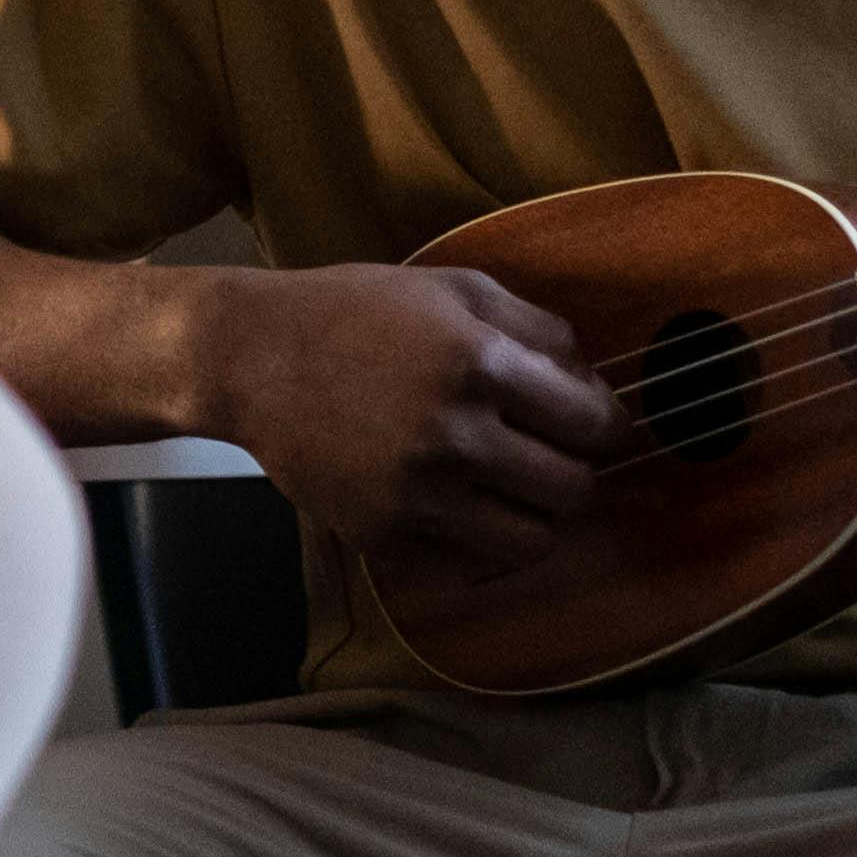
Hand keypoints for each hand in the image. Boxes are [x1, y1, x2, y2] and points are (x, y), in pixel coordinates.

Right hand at [185, 262, 627, 575]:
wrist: (250, 357)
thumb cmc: (354, 311)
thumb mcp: (453, 288)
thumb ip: (538, 327)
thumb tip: (594, 382)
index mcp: (482, 364)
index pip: (595, 426)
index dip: (607, 427)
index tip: (591, 426)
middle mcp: (456, 436)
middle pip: (573, 491)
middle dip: (573, 473)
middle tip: (547, 457)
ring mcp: (417, 495)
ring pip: (532, 543)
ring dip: (534, 519)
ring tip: (512, 492)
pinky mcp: (382, 536)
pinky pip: (467, 568)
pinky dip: (478, 549)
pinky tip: (465, 513)